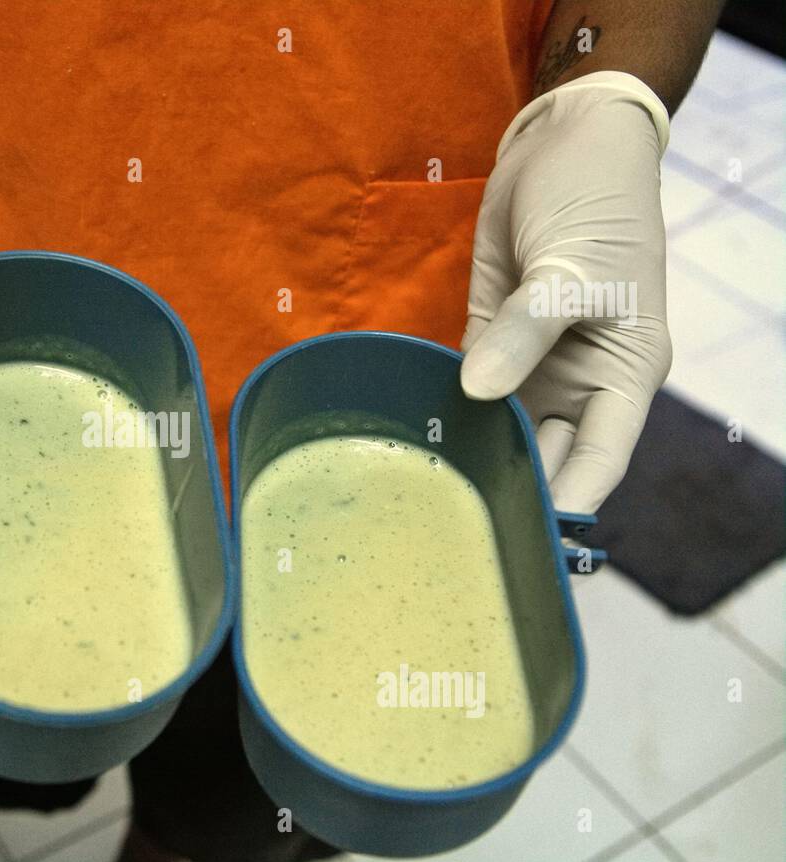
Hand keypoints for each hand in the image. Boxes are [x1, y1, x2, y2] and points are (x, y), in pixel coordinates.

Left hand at [461, 71, 671, 513]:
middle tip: (458, 533)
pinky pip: (468, 391)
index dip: (568, 504)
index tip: (526, 544)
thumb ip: (525, 333)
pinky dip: (446, 414)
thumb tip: (478, 391)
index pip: (598, 460)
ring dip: (472, 457)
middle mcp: (579, 381)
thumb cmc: (595, 202)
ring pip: (503, 430)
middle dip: (511, 492)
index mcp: (622, 374)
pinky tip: (413, 444)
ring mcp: (533, 364)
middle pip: (547, 457)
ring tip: (425, 502)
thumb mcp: (572, 268)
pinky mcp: (491, 341)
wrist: (563, 144)